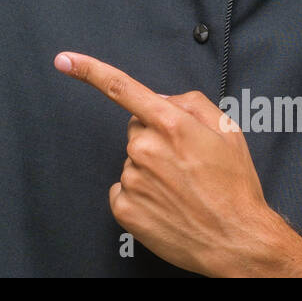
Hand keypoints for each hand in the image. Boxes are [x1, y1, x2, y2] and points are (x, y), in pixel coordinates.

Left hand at [53, 50, 301, 276]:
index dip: (89, 70)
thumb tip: (160, 98)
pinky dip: (140, 196)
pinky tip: (165, 204)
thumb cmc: (234, 187)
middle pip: (136, 130)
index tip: (64, 60)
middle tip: (185, 163)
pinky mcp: (124, 209)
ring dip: (151, 170)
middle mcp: (146, 149)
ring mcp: (133, 180)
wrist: (237, 240)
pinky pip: (122, 190)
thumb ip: (190, 103)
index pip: (121, 88)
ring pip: (132, 161)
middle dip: (155, 139)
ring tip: (181, 188)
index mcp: (171, 124)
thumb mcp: (227, 131)